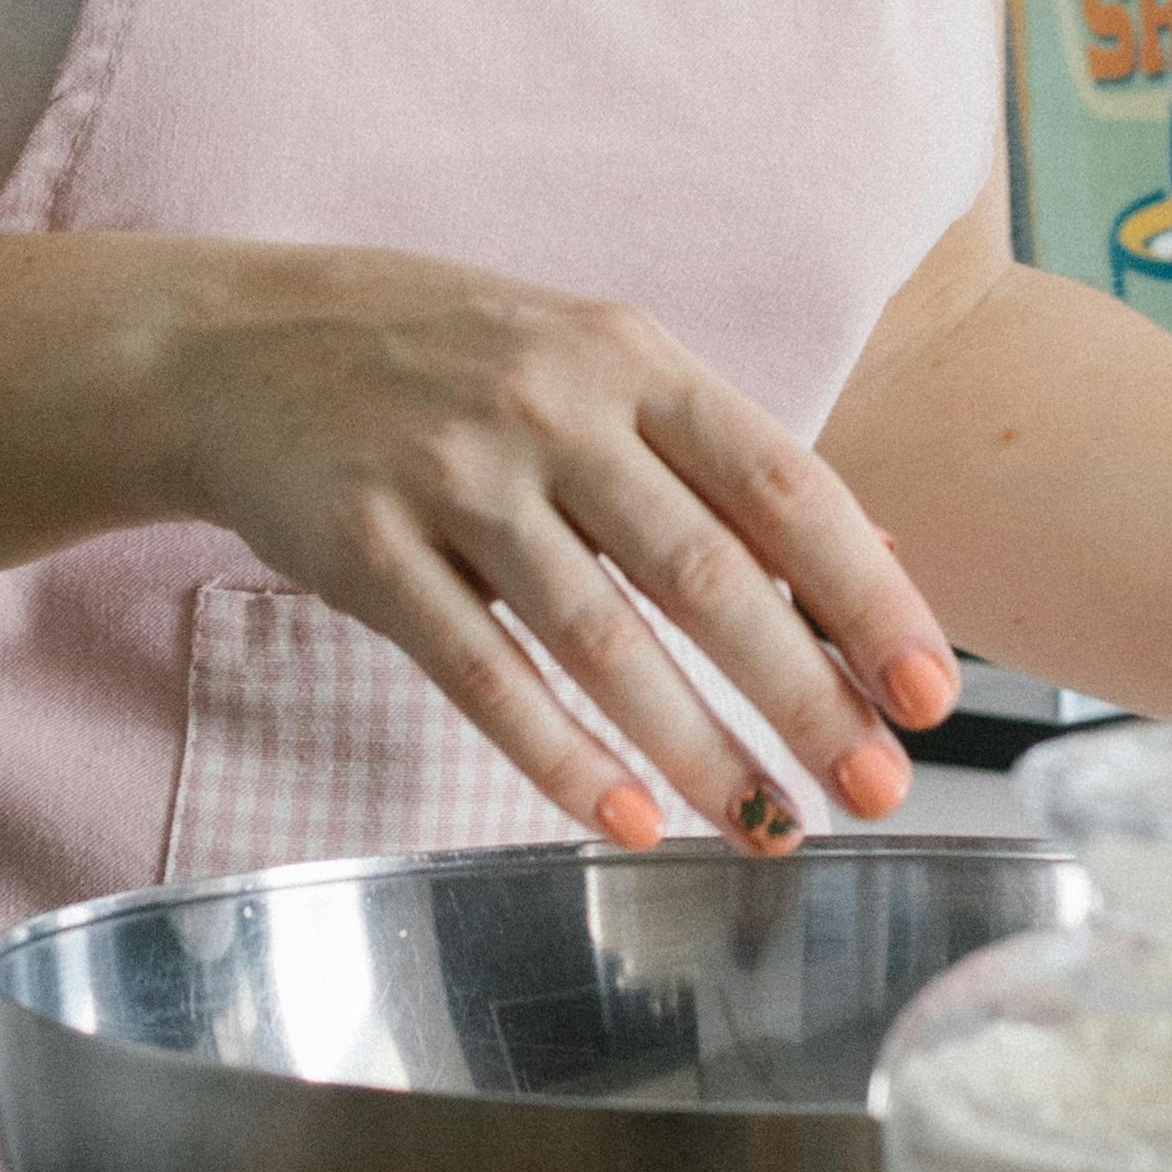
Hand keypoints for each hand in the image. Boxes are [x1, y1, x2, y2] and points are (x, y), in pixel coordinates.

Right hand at [152, 244, 958, 852]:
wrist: (237, 344)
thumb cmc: (448, 359)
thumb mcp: (594, 363)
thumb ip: (720, 458)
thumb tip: (871, 560)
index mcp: (629, 355)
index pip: (782, 483)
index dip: (867, 595)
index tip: (934, 693)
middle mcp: (551, 407)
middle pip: (704, 572)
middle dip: (804, 695)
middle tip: (875, 790)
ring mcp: (453, 477)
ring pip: (598, 637)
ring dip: (695, 748)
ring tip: (766, 828)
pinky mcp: (366, 548)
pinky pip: (480, 674)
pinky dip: (560, 756)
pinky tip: (627, 818)